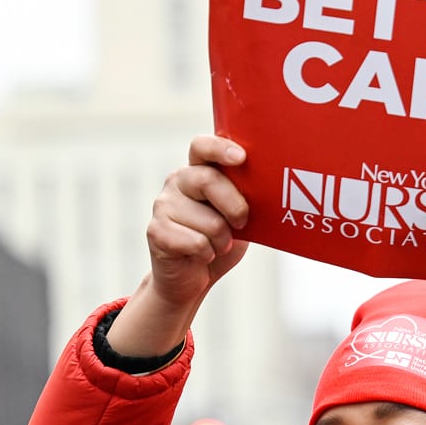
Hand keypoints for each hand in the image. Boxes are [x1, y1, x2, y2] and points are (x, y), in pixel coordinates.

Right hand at [111, 135, 250, 357]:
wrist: (193, 278)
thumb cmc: (221, 240)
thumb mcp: (239, 215)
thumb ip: (245, 196)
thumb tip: (269, 186)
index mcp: (198, 169)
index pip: (202, 146)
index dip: (220, 148)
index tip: (241, 158)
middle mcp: (177, 181)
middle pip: (208, 180)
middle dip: (235, 207)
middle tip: (242, 223)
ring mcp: (163, 204)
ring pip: (208, 220)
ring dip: (223, 240)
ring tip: (218, 245)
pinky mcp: (156, 231)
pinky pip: (196, 242)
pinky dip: (207, 254)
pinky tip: (201, 255)